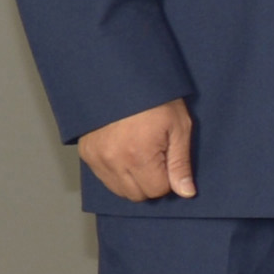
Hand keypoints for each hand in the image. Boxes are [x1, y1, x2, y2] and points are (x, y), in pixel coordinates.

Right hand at [79, 98, 195, 202]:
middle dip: (151, 182)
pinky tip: (126, 153)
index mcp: (139, 156)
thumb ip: (180, 164)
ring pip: (119, 190)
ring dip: (132, 180)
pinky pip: (103, 178)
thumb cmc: (155, 99)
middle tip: (156, 157)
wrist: (122, 78)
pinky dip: (116, 172)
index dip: (168, 178)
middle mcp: (114, 161)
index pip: (157, 191)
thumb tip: (186, 192)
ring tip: (141, 154)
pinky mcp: (87, 154)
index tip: (168, 159)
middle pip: (137, 195)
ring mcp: (97, 158)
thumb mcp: (179, 127)